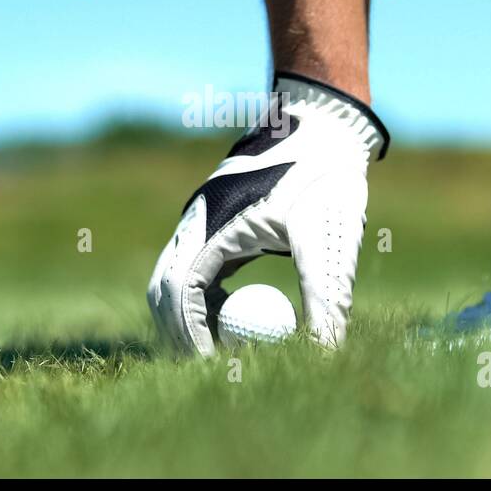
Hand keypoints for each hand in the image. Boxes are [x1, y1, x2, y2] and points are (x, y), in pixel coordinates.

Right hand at [147, 72, 387, 355]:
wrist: (322, 120)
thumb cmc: (325, 175)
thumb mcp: (326, 238)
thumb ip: (326, 296)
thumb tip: (326, 352)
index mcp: (212, 224)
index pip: (180, 294)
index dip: (192, 337)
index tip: (215, 369)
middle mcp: (196, 220)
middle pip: (164, 290)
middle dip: (181, 334)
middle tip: (211, 370)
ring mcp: (201, 217)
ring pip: (174, 278)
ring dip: (189, 315)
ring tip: (222, 347)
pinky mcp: (215, 216)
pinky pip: (194, 264)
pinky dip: (202, 296)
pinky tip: (233, 313)